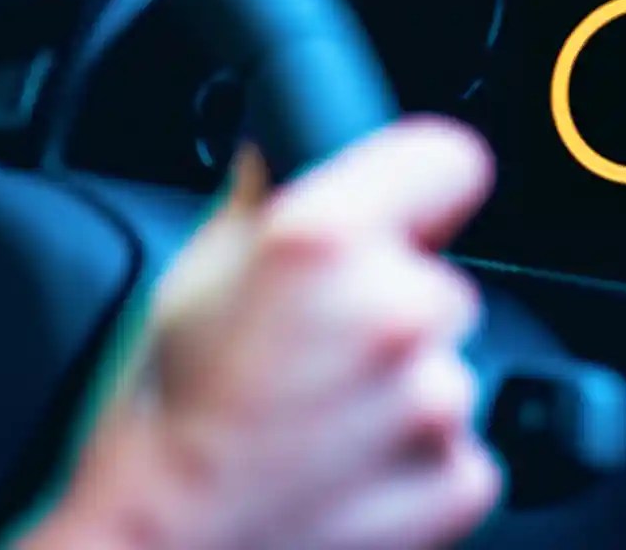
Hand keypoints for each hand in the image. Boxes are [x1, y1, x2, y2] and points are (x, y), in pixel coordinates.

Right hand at [26, 118, 501, 548]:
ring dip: (403, 388)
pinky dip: (417, 458)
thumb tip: (291, 146)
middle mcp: (397, 314)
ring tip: (323, 424)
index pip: (450, 159)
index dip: (421, 186)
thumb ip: (266, 199)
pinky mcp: (463, 479)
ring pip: (447, 367)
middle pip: (439, 282)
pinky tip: (349, 470)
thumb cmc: (162, 433)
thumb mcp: (188, 282)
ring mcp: (439, 402)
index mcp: (324, 244)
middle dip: (391, 308)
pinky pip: (461, 445)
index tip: (406, 212)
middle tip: (318, 355)